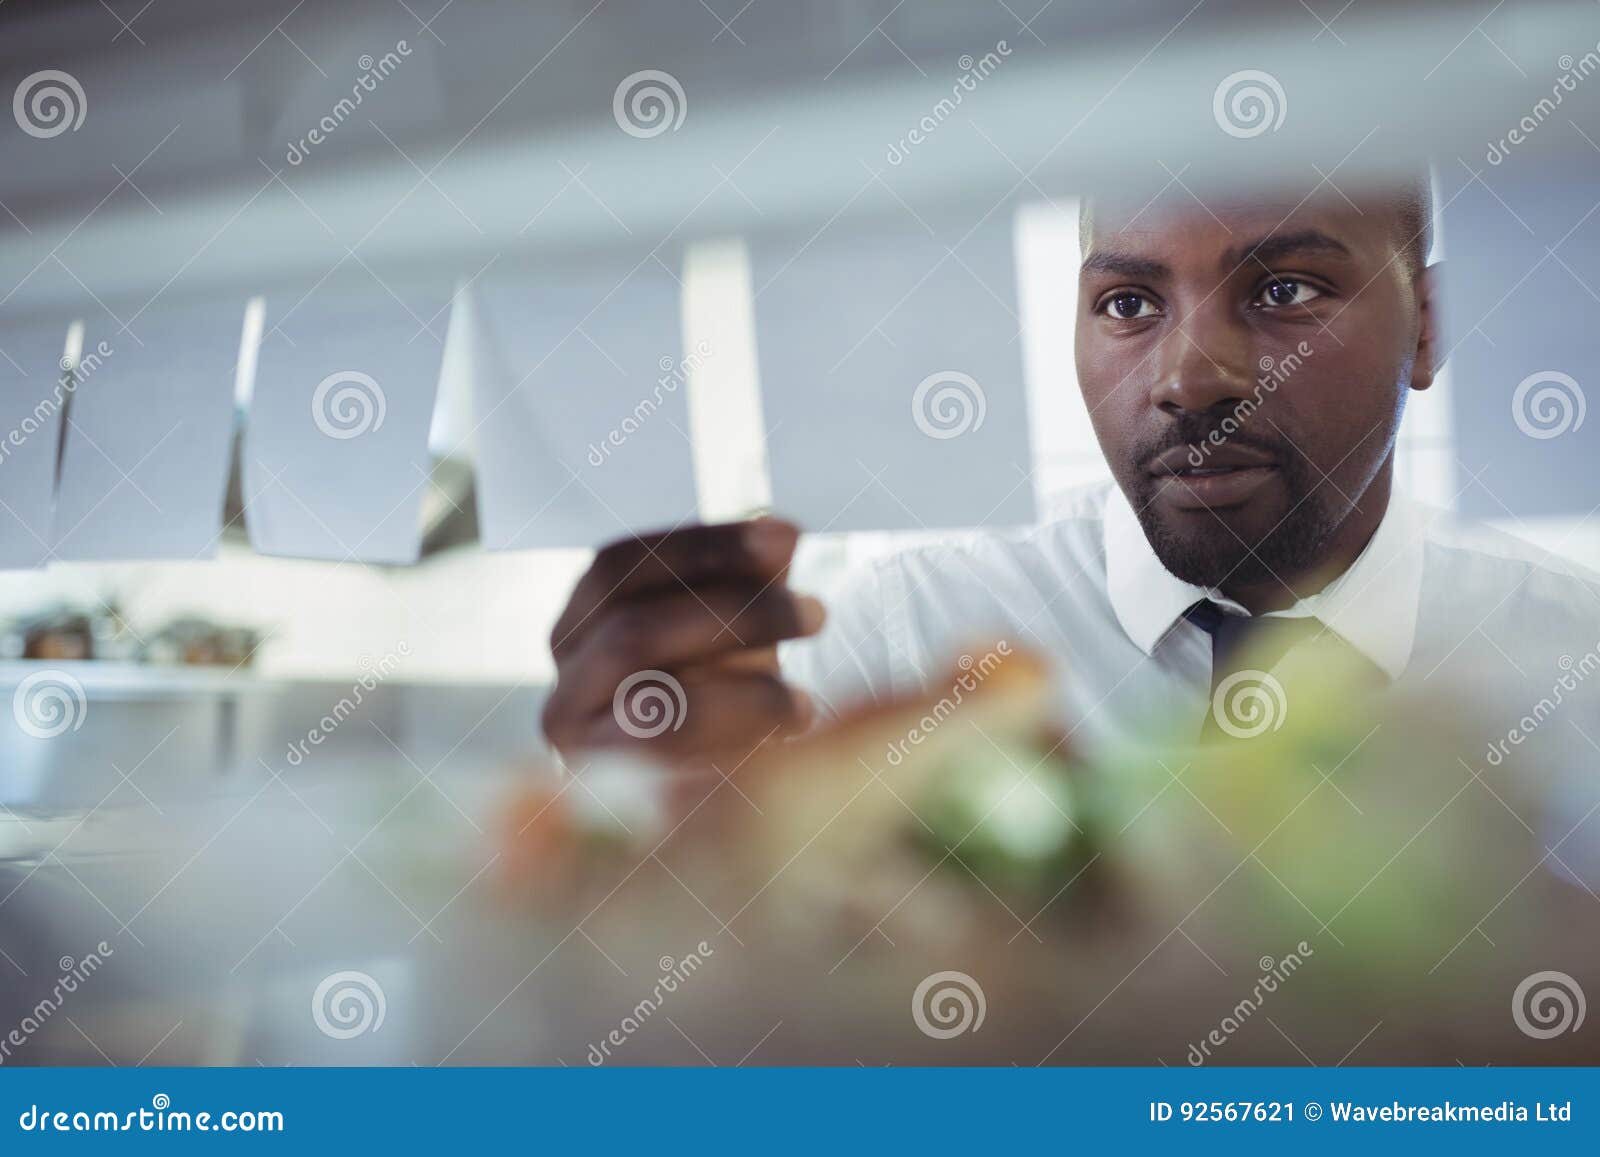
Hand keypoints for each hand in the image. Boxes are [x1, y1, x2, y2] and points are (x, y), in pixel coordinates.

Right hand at [540, 518, 825, 767]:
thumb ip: (748, 578)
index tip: (788, 537)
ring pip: (650, 703)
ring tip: (808, 686)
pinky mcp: (613, 798)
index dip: (704, 547)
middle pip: (633, 632)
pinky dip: (743, 734)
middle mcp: (566, 677)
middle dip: (733, 614)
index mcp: (581, 618)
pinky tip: (798, 718)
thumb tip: (778, 535)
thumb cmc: (722, 685)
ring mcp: (580, 744)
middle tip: (816, 612)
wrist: (708, 788)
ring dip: (744, 690)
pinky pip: (677, 768)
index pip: (620, 564)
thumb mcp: (733, 623)